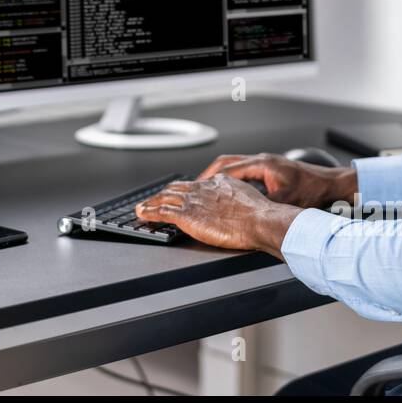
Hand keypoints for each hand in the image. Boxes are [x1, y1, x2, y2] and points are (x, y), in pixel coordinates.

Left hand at [135, 174, 302, 257]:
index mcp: (218, 182)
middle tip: (154, 198)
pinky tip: (141, 214)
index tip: (179, 193)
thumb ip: (235, 198)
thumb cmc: (260, 214)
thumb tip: (235, 206)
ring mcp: (193, 200)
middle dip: (163, 193)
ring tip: (142, 206)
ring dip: (151, 202)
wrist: (260, 220)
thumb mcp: (247, 197)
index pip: (195, 184)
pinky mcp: (186, 215)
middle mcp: (203, 188)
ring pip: (165, 197)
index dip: (184, 189)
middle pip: (176, 188)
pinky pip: (161, 211)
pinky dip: (148, 212)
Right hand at [197, 152, 356, 209]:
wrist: (331, 184)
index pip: (227, 168)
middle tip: (195, 187)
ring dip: (219, 175)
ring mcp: (265, 163)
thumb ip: (264, 205)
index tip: (197, 187)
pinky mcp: (270, 169)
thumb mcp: (286, 202)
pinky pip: (243, 169)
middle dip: (208, 174)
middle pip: (226, 161)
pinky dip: (231, 178)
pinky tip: (228, 190)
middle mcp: (262, 160)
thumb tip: (244, 214)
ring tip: (207, 188)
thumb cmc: (313, 191)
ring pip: (234, 164)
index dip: (209, 179)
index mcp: (262, 164)